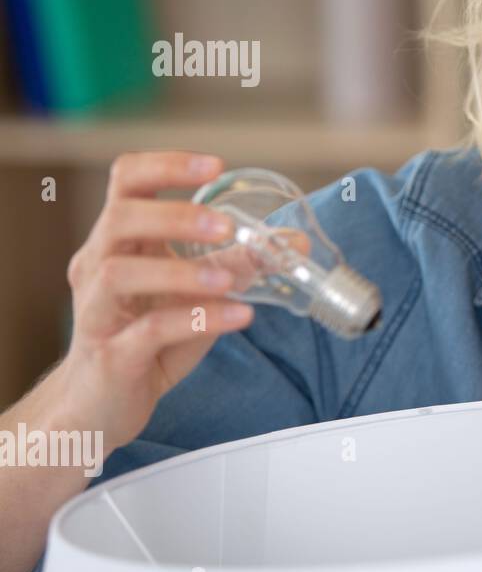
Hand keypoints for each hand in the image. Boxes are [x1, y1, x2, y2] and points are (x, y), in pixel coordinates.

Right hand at [55, 151, 258, 453]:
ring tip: (231, 281)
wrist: (98, 405)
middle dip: (174, 216)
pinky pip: (148, 331)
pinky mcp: (110, 356)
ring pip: (121, 273)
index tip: (215, 165)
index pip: (126, 181)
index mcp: (118, 241)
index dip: (167, 165)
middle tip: (224, 226)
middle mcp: (98, 267)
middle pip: (120, 218)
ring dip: (182, 271)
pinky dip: (197, 320)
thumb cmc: (145, 339)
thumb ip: (236, 267)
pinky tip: (238, 316)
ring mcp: (97, 312)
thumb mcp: (196, 296)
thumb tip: (293, 245)